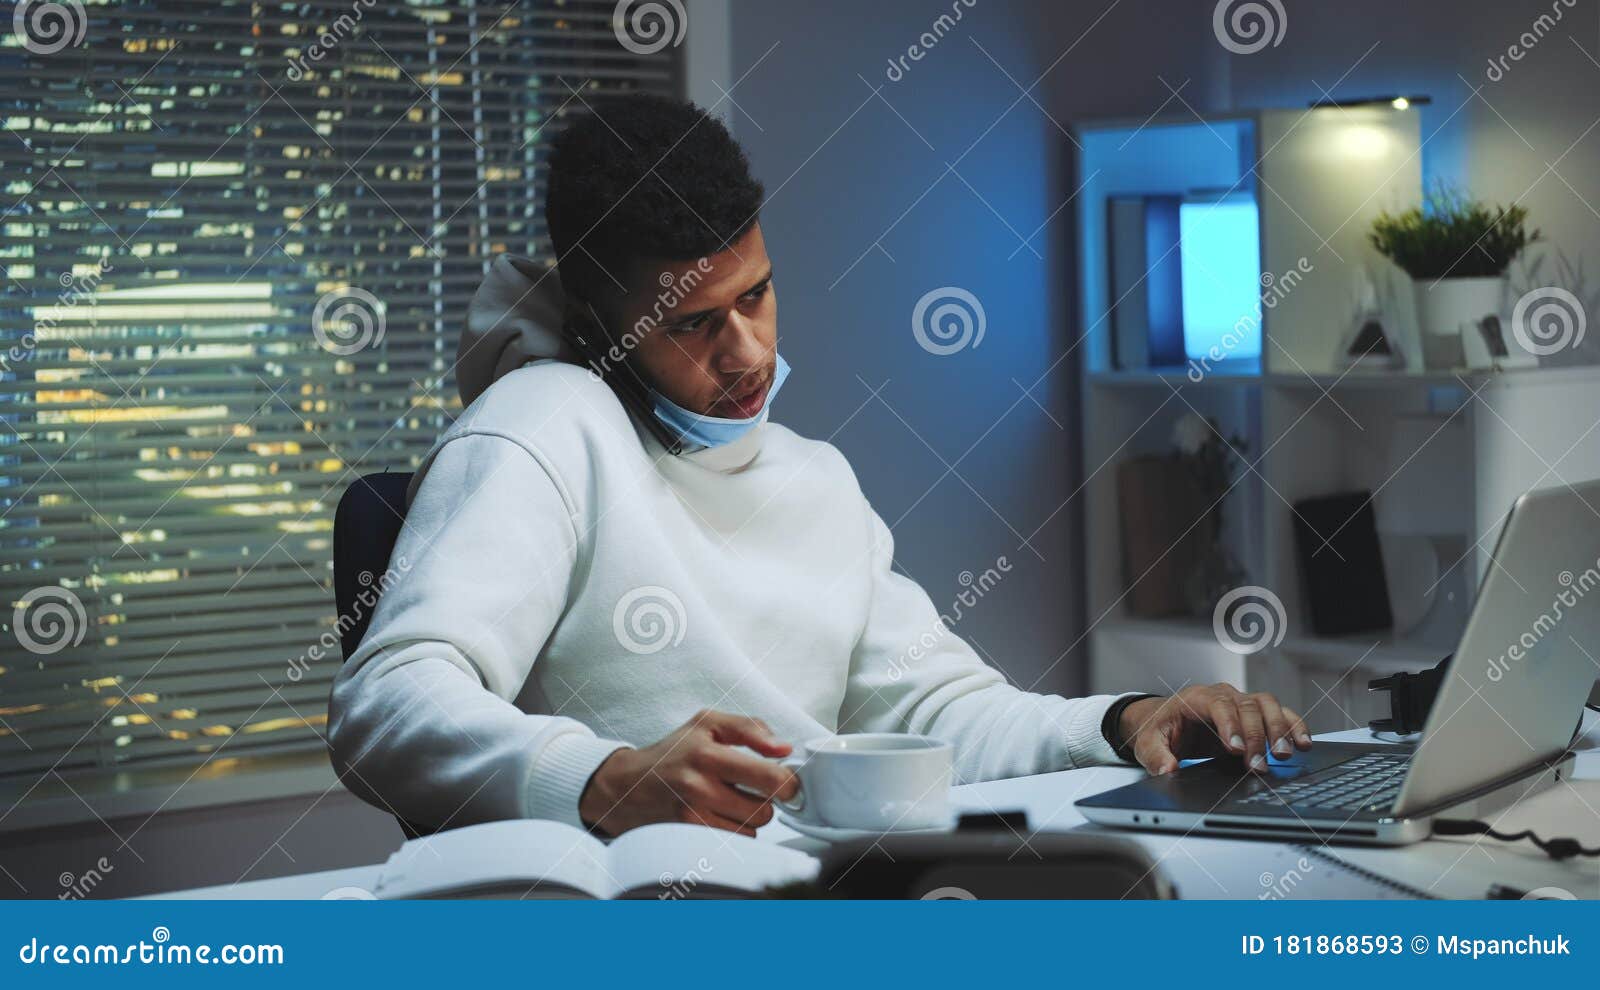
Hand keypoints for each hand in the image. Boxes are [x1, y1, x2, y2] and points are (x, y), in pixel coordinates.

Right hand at [578, 709, 798, 837]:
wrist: (630, 784)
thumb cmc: (675, 751)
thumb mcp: (708, 722)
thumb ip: (750, 727)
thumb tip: (783, 748)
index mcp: (707, 751)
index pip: (765, 774)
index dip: (787, 781)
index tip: (788, 780)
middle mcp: (698, 784)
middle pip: (764, 807)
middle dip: (769, 799)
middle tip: (759, 789)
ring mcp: (692, 813)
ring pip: (752, 826)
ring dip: (752, 815)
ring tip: (734, 798)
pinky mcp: (690, 833)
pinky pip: (736, 839)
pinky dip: (737, 828)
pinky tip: (723, 813)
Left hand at [1117, 684, 1311, 775]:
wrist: (1167, 720)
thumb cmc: (1160, 728)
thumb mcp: (1149, 742)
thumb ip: (1156, 756)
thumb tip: (1168, 771)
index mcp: (1197, 698)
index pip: (1218, 705)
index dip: (1230, 725)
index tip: (1235, 749)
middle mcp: (1224, 696)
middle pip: (1248, 707)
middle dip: (1256, 736)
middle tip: (1259, 765)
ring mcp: (1242, 702)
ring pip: (1268, 706)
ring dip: (1280, 729)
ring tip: (1285, 755)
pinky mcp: (1255, 715)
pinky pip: (1280, 714)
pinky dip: (1294, 726)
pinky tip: (1304, 743)